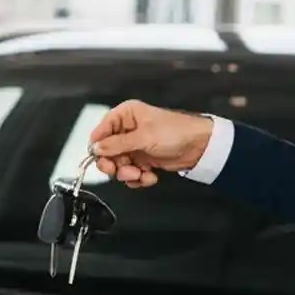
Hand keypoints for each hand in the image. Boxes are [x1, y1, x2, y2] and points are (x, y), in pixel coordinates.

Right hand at [87, 100, 213, 187]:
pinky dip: (138, 179)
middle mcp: (127, 130)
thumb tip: (95, 149)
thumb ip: (117, 144)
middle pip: (107, 152)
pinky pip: (131, 173)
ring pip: (118, 165)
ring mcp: (134, 146)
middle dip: (115, 165)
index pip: (101, 131)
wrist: (199, 146)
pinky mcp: (143, 160)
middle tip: (123, 172)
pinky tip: (150, 177)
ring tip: (141, 174)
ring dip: (128, 174)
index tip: (100, 159)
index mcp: (125, 115)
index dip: (98, 147)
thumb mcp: (144, 137)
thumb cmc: (175, 132)